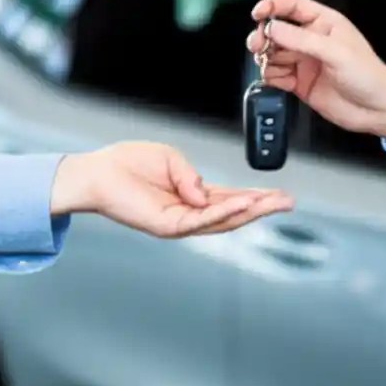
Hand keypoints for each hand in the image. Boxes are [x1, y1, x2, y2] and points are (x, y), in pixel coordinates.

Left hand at [49, 142, 292, 237]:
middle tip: (289, 202)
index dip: (255, 196)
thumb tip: (206, 192)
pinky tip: (244, 203)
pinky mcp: (168, 226)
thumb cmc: (128, 165)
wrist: (96, 173)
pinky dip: (224, 211)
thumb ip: (192, 176)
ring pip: (223, 220)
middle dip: (263, 207)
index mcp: (192, 196)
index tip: (278, 194)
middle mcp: (189, 212)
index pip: (230, 198)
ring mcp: (180, 222)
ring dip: (251, 211)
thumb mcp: (171, 160)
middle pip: (233, 213)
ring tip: (274, 203)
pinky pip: (202, 219)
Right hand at [248, 0, 385, 137]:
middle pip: (277, 31)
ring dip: (266, 58)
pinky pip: (276, 75)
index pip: (292, 6)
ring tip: (269, 65)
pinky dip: (270, 77)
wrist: (377, 109)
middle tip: (258, 46)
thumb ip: (302, 39)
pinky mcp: (301, 83)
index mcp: (325, 23)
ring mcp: (305, 62)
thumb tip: (273, 28)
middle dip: (264, 36)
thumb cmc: (369, 76)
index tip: (257, 14)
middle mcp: (312, 41)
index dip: (272, 6)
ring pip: (273, 54)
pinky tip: (276, 79)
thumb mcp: (336, 52)